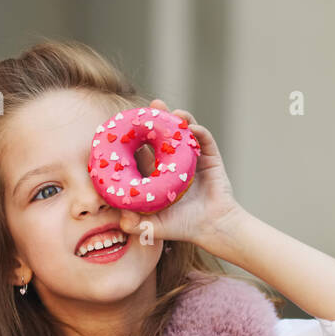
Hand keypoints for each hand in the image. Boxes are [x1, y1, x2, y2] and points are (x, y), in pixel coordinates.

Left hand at [117, 98, 244, 256]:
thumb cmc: (183, 227)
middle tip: (150, 107)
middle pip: (162, 136)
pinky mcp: (210, 157)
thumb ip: (137, 225)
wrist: (214, 228)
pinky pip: (204, 139)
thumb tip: (120, 220)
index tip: (125, 127)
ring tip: (170, 112)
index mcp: (157, 175)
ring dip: (177, 120)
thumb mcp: (154, 228)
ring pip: (183, 133)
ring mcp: (192, 158)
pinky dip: (198, 131)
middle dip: (156, 120)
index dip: (134, 140)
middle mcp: (173, 164)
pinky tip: (191, 126)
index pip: (142, 153)